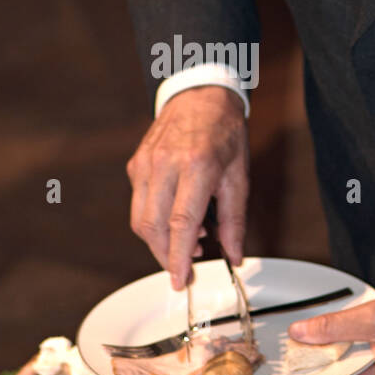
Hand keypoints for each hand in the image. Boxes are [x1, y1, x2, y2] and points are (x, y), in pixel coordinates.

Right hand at [127, 85, 247, 288]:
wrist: (200, 95)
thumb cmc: (223, 133)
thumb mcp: (238, 176)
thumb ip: (234, 220)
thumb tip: (234, 255)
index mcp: (196, 166)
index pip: (181, 224)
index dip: (178, 257)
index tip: (180, 279)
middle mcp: (165, 164)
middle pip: (154, 227)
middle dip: (166, 255)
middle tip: (187, 266)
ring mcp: (146, 163)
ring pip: (140, 220)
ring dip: (159, 241)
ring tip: (186, 242)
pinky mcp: (136, 164)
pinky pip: (138, 204)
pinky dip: (153, 221)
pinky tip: (176, 218)